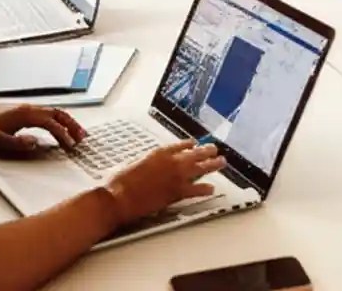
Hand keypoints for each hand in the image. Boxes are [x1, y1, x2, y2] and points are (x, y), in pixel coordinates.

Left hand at [0, 102, 86, 152]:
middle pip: (58, 114)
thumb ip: (15, 142)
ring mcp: (25, 109)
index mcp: (24, 114)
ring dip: (67, 122)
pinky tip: (58, 128)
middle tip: (83, 138)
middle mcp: (28, 109)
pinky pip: (46, 114)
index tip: (71, 145)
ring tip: (77, 134)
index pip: (51, 123)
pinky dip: (57, 120)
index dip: (63, 134)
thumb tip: (35, 144)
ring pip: (53, 112)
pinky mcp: (21, 112)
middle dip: (73, 125)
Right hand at [104, 139, 226, 224]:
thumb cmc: (120, 182)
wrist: (120, 197)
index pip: (180, 145)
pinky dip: (205, 189)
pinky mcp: (178, 192)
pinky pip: (197, 189)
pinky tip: (211, 189)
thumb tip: (148, 165)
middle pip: (195, 153)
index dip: (189, 144)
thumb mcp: (133, 164)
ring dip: (212, 164)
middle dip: (206, 151)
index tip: (195, 143)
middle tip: (214, 149)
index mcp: (159, 153)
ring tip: (222, 162)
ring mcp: (177, 176)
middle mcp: (172, 161)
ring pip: (201, 168)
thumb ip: (146, 162)